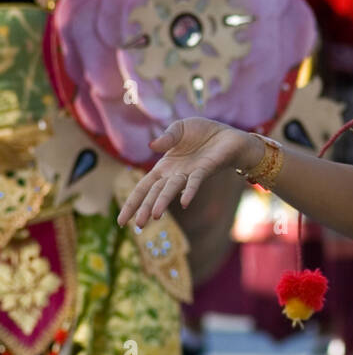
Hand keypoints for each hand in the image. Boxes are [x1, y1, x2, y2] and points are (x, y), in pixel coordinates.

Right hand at [116, 119, 263, 228]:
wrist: (227, 134)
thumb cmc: (202, 133)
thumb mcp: (179, 128)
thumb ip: (167, 137)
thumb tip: (152, 146)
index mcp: (164, 167)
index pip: (143, 187)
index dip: (132, 202)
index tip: (121, 221)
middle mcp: (175, 175)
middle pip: (155, 193)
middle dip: (145, 209)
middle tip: (138, 226)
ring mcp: (189, 174)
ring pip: (172, 190)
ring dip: (163, 202)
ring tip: (155, 216)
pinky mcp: (205, 170)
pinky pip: (195, 182)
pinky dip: (189, 191)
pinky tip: (184, 202)